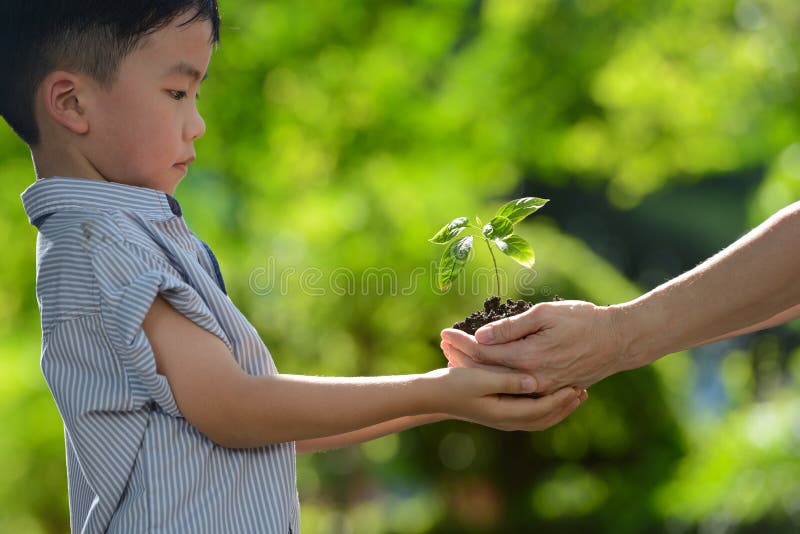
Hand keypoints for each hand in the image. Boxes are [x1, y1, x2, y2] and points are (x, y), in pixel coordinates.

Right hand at [425, 367, 585, 430]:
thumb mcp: (481, 378)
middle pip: (545, 418)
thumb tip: (535, 382)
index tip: (577, 385)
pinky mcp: (500, 413)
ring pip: (539, 419)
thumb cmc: (454, 383)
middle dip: (565, 406)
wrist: (433, 396)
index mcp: (504, 414)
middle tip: (582, 390)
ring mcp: (503, 420)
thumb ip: (508, 380)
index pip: (542, 409)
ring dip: (557, 408)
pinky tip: (549, 393)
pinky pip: (530, 414)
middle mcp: (507, 421)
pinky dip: (545, 407)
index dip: (561, 399)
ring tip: (573, 394)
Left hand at [440, 300, 634, 393]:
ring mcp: (543, 388)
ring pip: (501, 383)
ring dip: (477, 371)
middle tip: (443, 346)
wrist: (618, 341)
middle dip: (462, 358)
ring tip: (457, 359)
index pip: (484, 354)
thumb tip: (481, 336)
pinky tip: (488, 370)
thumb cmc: (583, 320)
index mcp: (529, 358)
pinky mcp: (551, 390)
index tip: (443, 333)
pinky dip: (499, 379)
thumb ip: (512, 327)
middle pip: (487, 373)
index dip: (461, 343)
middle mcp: (533, 379)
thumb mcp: (546, 314)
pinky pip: (517, 388)